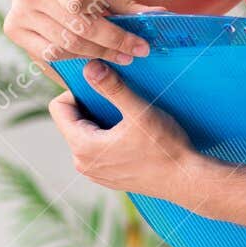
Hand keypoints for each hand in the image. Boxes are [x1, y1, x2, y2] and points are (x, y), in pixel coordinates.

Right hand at [3, 0, 158, 72]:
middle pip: (76, 31)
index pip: (79, 4)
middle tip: (134, 54)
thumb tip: (157, 16)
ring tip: (118, 56)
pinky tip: (93, 59)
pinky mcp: (14, 30)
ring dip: (96, 55)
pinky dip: (74, 60)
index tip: (136, 36)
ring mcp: (18, 14)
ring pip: (64, 47)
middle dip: (110, 45)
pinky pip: (50, 56)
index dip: (109, 24)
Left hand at [48, 60, 211, 202]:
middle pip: (71, 120)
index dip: (77, 92)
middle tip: (119, 100)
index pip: (58, 108)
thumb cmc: (165, 148)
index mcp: (83, 147)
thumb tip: (89, 67)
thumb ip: (112, 88)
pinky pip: (97, 148)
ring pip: (85, 134)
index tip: (101, 86)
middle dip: (90, 106)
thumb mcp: (139, 112)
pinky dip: (108, 137)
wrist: (187, 180)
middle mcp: (82, 162)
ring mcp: (94, 172)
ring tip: (127, 117)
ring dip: (100, 121)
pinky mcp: (107, 176)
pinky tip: (131, 135)